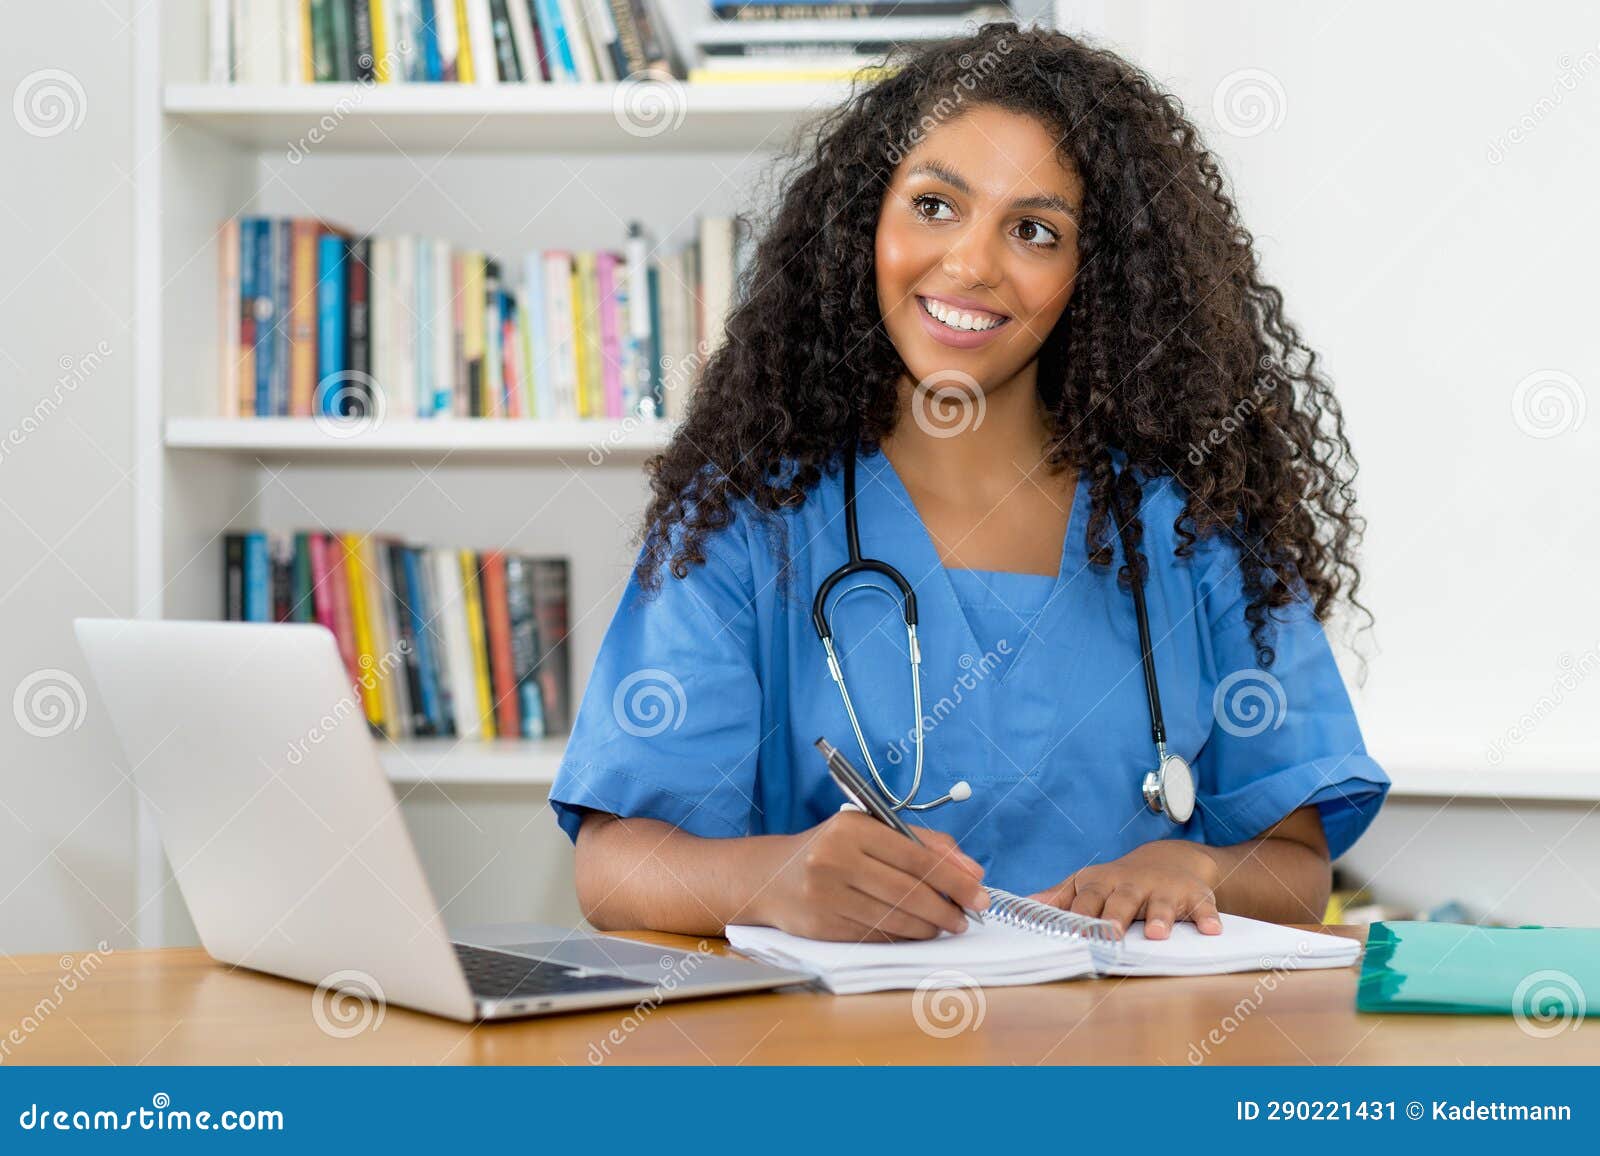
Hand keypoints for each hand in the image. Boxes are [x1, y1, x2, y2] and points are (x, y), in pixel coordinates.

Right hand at [755, 811, 989, 941]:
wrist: (771, 877)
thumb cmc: (832, 849)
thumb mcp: (872, 831)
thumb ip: (924, 843)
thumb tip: (973, 870)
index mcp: (852, 828)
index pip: (915, 856)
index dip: (954, 878)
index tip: (980, 893)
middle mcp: (835, 859)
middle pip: (908, 891)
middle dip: (947, 907)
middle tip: (968, 916)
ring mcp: (826, 895)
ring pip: (895, 918)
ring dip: (929, 926)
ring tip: (946, 924)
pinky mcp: (822, 927)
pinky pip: (877, 935)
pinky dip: (904, 936)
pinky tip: (916, 932)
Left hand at [1030, 840, 1222, 938]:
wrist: (1167, 861)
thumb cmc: (1117, 882)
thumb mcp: (1086, 884)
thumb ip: (1058, 897)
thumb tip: (1023, 906)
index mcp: (1101, 884)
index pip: (1086, 900)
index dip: (1079, 916)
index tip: (1071, 933)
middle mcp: (1131, 885)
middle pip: (1121, 900)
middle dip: (1115, 917)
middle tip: (1110, 935)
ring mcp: (1163, 889)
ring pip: (1160, 903)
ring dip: (1159, 917)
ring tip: (1157, 933)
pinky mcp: (1194, 895)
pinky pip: (1203, 906)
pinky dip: (1208, 916)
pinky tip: (1211, 930)